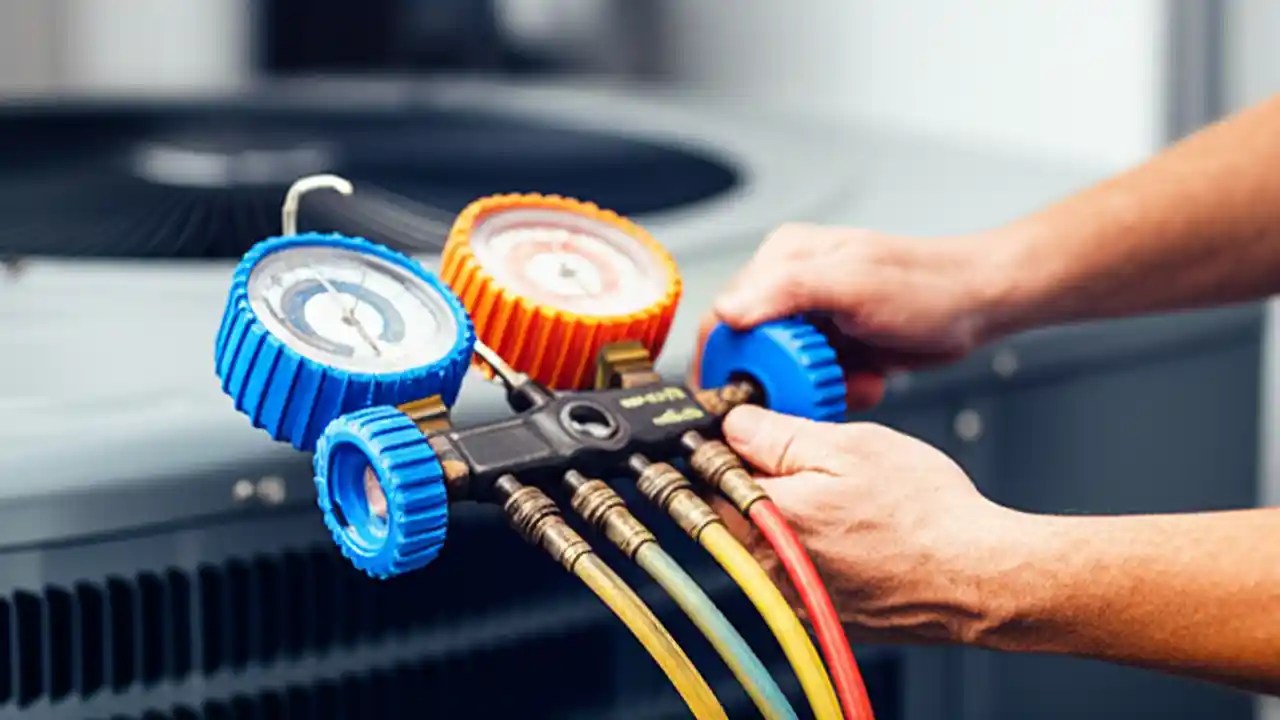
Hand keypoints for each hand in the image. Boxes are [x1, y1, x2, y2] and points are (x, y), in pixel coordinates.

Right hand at [695, 223, 1005, 408]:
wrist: (977, 305)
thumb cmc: (925, 285)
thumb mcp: (852, 283)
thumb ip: (786, 291)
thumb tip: (728, 311)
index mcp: (779, 261)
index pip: (722, 318)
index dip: (727, 362)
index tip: (745, 395)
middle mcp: (786, 289)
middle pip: (748, 355)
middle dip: (783, 382)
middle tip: (820, 388)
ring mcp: (808, 321)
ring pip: (780, 377)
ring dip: (815, 391)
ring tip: (854, 381)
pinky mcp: (829, 348)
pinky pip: (811, 386)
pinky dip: (836, 393)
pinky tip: (866, 380)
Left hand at [718, 404, 1031, 644]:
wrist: (976, 577)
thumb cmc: (924, 513)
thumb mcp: (848, 446)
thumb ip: (776, 434)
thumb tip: (732, 423)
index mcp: (763, 518)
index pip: (706, 474)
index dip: (724, 443)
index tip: (745, 431)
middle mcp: (767, 567)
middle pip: (731, 508)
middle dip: (757, 477)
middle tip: (804, 459)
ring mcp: (790, 596)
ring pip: (763, 537)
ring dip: (784, 511)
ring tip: (839, 496)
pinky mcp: (816, 612)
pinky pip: (793, 566)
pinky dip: (810, 544)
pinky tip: (851, 530)